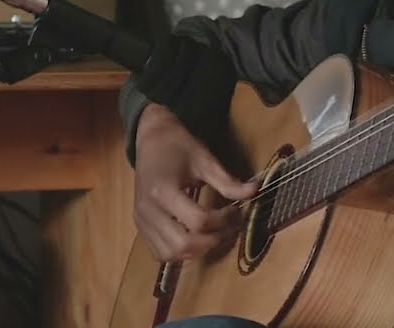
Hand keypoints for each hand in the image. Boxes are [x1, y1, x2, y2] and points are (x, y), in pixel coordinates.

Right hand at [132, 103, 257, 260]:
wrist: (150, 140)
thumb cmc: (178, 146)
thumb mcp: (205, 160)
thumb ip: (227, 181)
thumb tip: (254, 192)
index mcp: (163, 190)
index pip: (198, 221)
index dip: (223, 221)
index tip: (234, 211)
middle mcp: (148, 209)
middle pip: (183, 244)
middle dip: (211, 242)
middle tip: (227, 229)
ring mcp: (141, 219)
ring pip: (170, 254)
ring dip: (195, 251)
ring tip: (212, 235)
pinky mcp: (139, 224)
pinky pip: (159, 252)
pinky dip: (179, 253)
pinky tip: (193, 238)